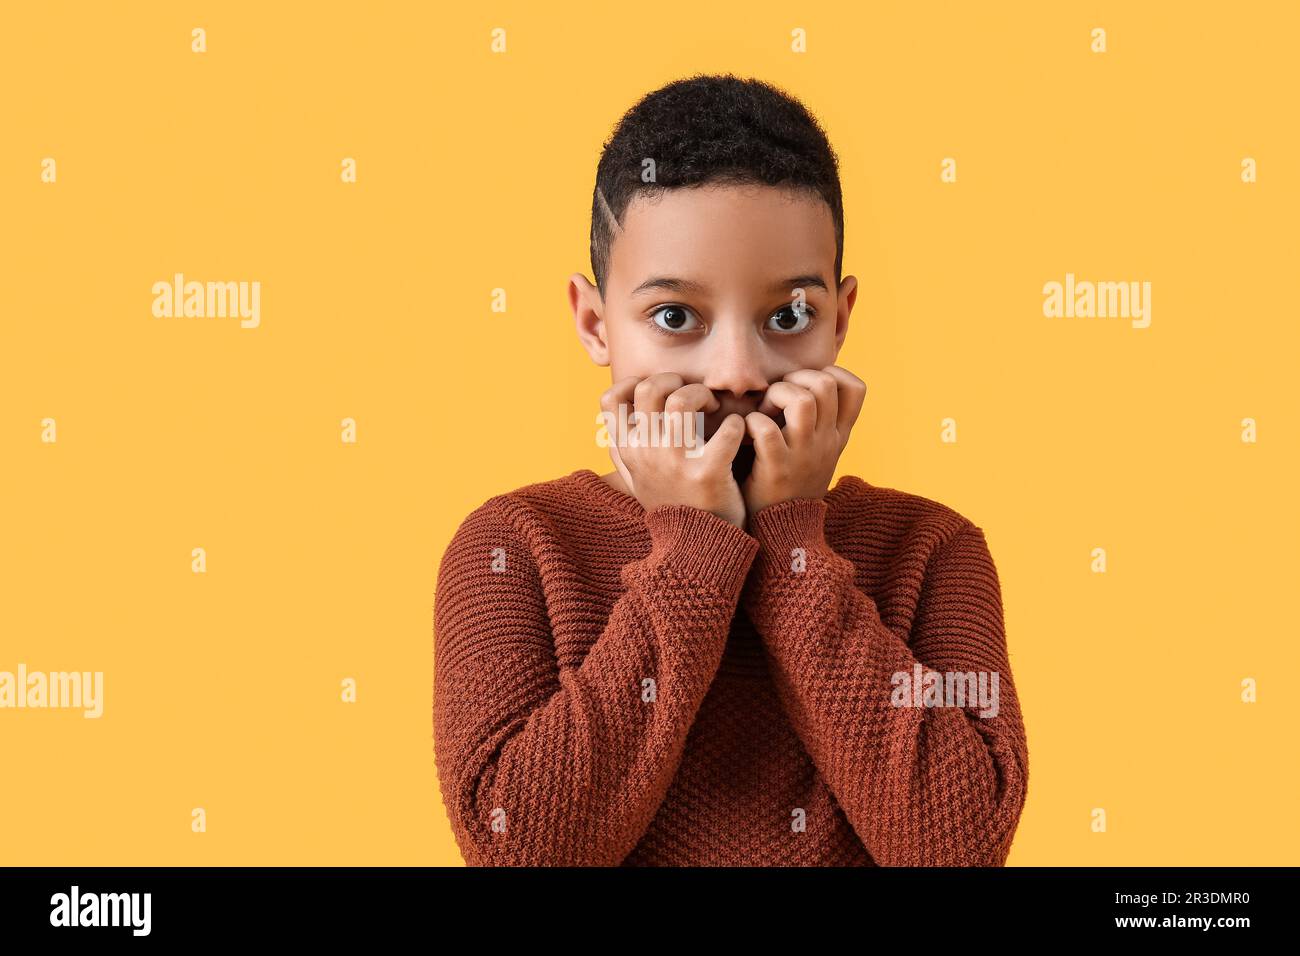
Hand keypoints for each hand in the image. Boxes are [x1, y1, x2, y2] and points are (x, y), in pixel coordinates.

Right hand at [601, 372, 747, 527]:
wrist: (697, 548)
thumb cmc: (672, 507)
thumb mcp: (638, 482)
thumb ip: (623, 454)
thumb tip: (610, 424)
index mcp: (629, 451)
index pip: (610, 400)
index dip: (633, 383)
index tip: (658, 389)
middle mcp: (646, 453)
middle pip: (649, 389)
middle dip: (675, 381)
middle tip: (694, 395)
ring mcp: (674, 462)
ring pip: (682, 401)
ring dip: (703, 395)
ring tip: (715, 408)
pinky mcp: (708, 472)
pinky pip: (727, 430)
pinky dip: (738, 425)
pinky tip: (738, 432)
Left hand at [741, 365, 866, 515]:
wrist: (784, 534)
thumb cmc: (792, 486)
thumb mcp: (819, 456)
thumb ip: (819, 425)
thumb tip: (803, 387)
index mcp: (838, 436)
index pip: (856, 388)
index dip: (832, 373)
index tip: (808, 385)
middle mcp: (826, 442)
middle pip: (825, 384)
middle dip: (796, 377)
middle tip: (779, 397)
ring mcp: (804, 454)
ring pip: (801, 399)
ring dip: (776, 394)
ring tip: (764, 410)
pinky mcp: (777, 469)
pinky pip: (766, 429)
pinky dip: (751, 423)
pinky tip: (747, 433)